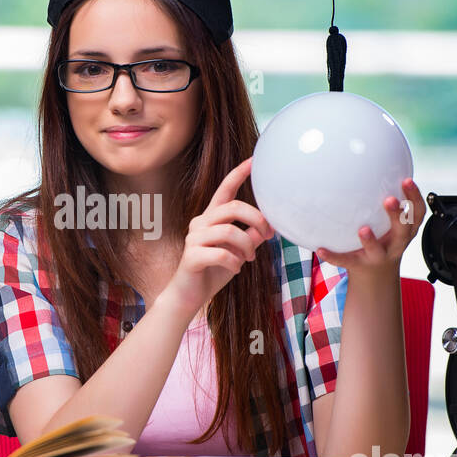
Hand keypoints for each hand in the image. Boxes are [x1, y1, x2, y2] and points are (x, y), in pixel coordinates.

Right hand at [158, 157, 274, 320]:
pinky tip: (235, 270)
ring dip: (247, 246)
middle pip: (232, 207)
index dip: (239, 174)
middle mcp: (200, 223)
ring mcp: (193, 239)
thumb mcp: (238, 252)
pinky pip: (221, 253)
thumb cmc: (213, 271)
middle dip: (256, 219)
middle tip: (267, 235)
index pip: (225, 190)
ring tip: (248, 259)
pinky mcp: (191, 256)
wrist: (188, 296)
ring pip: (229, 231)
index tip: (254, 160)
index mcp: (211, 218)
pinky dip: (234, 263)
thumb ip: (250, 236)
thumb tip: (268, 225)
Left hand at [313, 177, 425, 276]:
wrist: (376, 275)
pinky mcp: (360, 265)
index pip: (416, 213)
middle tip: (389, 199)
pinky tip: (320, 249)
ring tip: (363, 229)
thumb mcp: (388, 222)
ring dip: (371, 240)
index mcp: (405, 230)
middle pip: (402, 230)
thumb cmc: (383, 239)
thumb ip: (382, 198)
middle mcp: (396, 244)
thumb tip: (368, 161)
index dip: (415, 197)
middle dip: (397, 214)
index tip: (407, 180)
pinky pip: (346, 261)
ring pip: (377, 249)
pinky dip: (334, 256)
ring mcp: (379, 256)